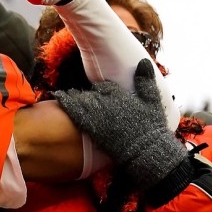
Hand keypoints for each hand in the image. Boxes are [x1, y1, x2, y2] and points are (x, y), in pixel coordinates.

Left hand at [52, 59, 184, 189]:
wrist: (146, 151)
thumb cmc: (151, 127)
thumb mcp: (153, 102)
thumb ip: (145, 81)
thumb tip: (144, 61)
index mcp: (120, 95)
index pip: (106, 86)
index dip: (100, 87)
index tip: (96, 88)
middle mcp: (107, 103)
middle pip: (91, 94)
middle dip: (82, 93)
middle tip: (72, 91)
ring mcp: (99, 116)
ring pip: (81, 101)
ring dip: (72, 97)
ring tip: (63, 95)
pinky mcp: (93, 129)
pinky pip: (76, 114)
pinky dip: (67, 105)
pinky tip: (59, 99)